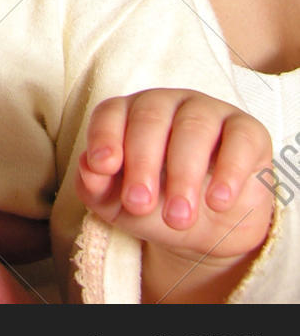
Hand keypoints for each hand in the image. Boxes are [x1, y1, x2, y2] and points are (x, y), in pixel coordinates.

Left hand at [77, 89, 273, 298]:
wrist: (208, 230)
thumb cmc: (154, 206)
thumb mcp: (118, 205)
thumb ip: (95, 185)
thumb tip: (89, 167)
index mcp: (128, 114)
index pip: (111, 113)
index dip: (105, 137)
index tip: (103, 166)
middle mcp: (166, 105)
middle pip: (150, 119)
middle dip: (143, 163)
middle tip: (140, 204)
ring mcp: (208, 112)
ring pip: (194, 127)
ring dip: (183, 173)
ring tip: (178, 217)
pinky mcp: (247, 131)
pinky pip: (239, 139)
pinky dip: (229, 170)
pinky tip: (218, 201)